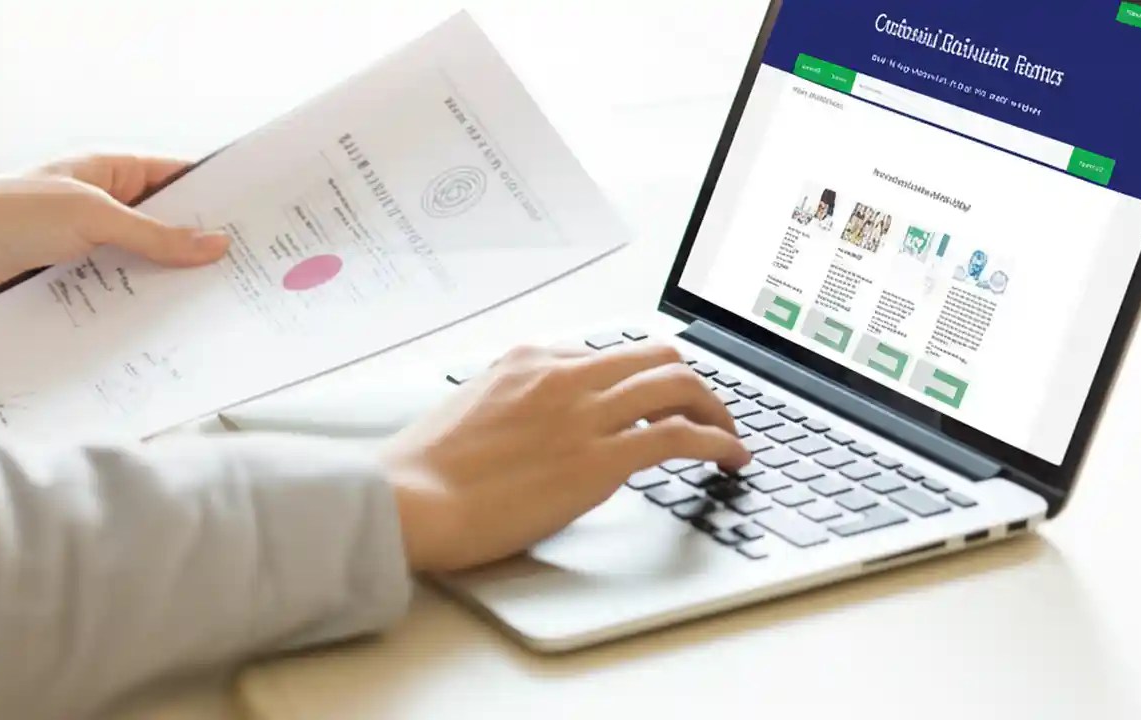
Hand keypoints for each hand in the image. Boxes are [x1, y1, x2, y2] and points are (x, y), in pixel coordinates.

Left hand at [0, 155, 229, 313]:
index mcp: (108, 172)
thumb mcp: (92, 216)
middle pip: (167, 226)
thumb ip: (156, 234)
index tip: (253, 213)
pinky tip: (171, 325)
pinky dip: (143, 308)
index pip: (175, 176)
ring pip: (147, 265)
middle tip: (246, 266)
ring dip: (172, 283)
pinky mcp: (77, 285)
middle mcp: (103, 208)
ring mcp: (91, 248)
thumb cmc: (5, 216)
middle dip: (201, 245)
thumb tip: (214, 242)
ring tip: (217, 302)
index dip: (214, 192)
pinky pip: (122, 296)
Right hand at [384, 343, 750, 571]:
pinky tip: (731, 457)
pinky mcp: (600, 459)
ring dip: (716, 408)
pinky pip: (679, 435)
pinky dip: (718, 441)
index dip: (641, 382)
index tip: (655, 401)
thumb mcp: (469, 408)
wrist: (409, 500)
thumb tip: (545, 419)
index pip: (609, 355)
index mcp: (529, 359)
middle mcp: (563, 375)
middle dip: (691, 382)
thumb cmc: (425, 469)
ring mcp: (584, 414)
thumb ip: (515, 401)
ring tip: (730, 435)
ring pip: (678, 384)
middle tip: (707, 410)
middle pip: (656, 355)